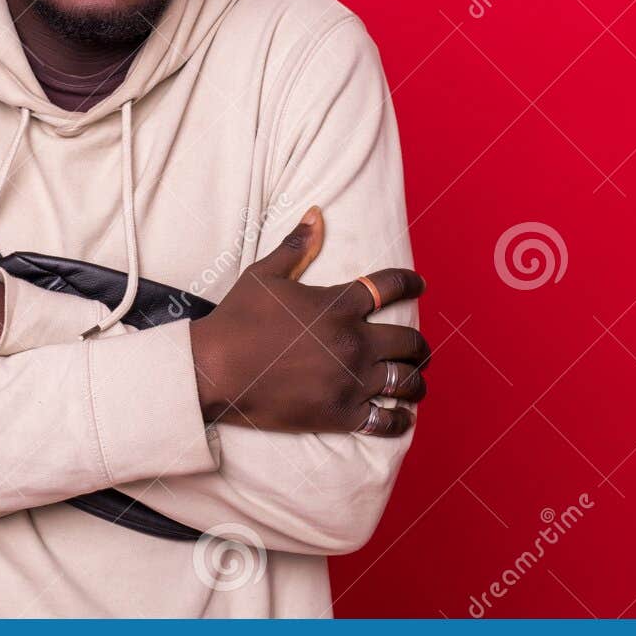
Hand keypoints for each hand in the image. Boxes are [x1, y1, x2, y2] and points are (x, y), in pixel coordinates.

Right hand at [189, 206, 429, 435]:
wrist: (215, 369)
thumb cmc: (238, 319)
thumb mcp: (264, 274)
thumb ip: (296, 246)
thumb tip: (316, 214)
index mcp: (339, 305)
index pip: (392, 287)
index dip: (411, 283)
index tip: (420, 285)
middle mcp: (354, 342)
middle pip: (410, 341)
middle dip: (420, 345)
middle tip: (419, 349)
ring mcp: (350, 380)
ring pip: (406, 382)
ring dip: (416, 381)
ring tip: (415, 382)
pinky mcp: (340, 414)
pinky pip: (385, 421)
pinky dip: (399, 420)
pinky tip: (401, 416)